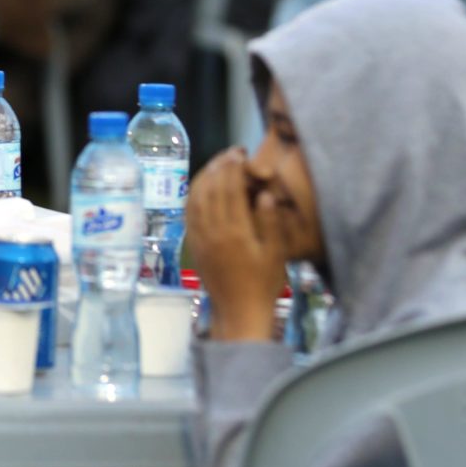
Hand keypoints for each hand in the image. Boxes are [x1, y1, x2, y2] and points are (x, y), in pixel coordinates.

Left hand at [184, 148, 287, 342]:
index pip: (230, 190)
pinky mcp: (193, 245)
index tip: (240, 154)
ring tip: (217, 163)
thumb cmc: (263, 285)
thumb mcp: (276, 255)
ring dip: (204, 176)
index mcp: (235, 233)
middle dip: (218, 166)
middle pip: (210, 189)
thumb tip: (265, 195)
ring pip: (196, 199)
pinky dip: (193, 194)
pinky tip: (201, 186)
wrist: (238, 313)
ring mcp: (200, 239)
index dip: (233, 168)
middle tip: (230, 153)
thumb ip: (271, 223)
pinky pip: (189, 213)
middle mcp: (213, 233)